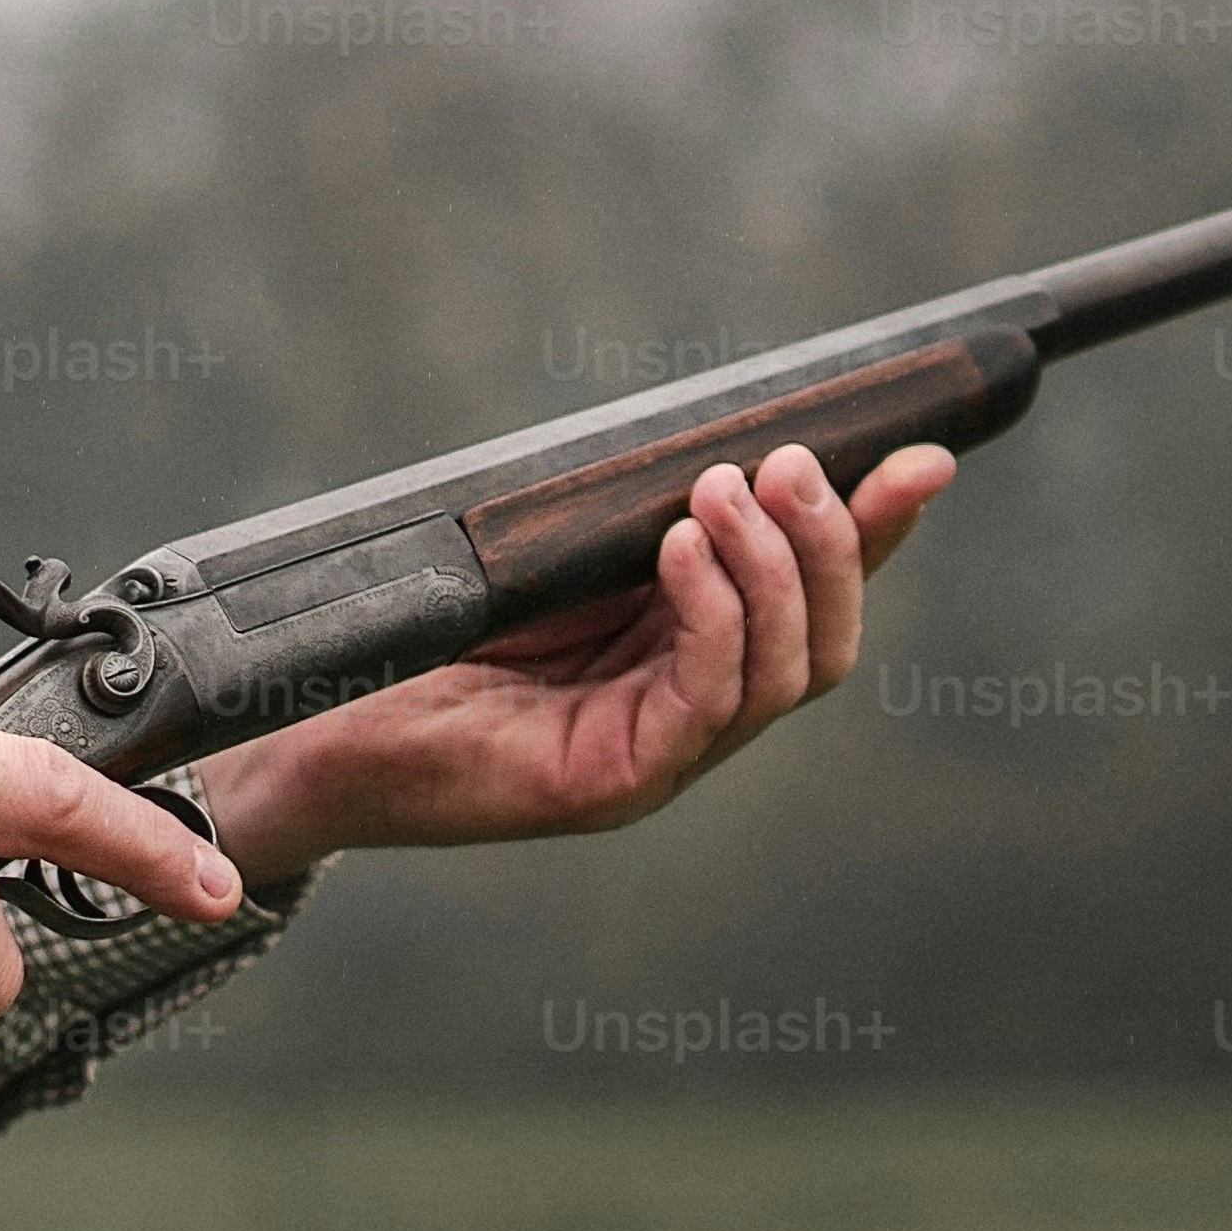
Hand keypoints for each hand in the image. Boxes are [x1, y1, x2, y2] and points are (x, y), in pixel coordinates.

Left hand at [188, 441, 953, 877]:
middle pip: (822, 645)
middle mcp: (687, 721)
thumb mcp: (552, 557)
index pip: (813, 605)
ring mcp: (657, 761)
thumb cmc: (420, 638)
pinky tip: (686, 551)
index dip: (875, 537)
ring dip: (772, 572)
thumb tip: (726, 446)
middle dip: (833, 546)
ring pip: (781, 676)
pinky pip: (703, 703)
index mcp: (684, 662)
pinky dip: (714, 620)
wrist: (308, 723)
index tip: (923, 458)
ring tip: (728, 490)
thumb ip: (638, 520)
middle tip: (797, 462)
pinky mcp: (608, 784)